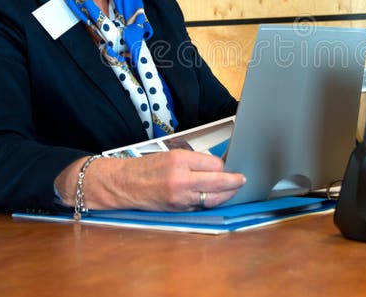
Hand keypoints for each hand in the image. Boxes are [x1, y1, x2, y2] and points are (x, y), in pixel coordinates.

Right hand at [55, 150, 245, 210]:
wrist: (123, 184)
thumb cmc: (146, 168)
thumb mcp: (172, 155)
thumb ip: (195, 161)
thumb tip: (218, 166)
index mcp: (180, 161)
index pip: (215, 164)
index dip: (225, 166)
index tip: (231, 165)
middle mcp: (181, 180)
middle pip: (219, 183)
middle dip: (234, 182)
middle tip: (242, 180)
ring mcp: (180, 198)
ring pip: (213, 198)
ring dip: (226, 195)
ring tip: (234, 189)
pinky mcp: (178, 210)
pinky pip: (201, 207)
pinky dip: (210, 202)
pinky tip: (216, 197)